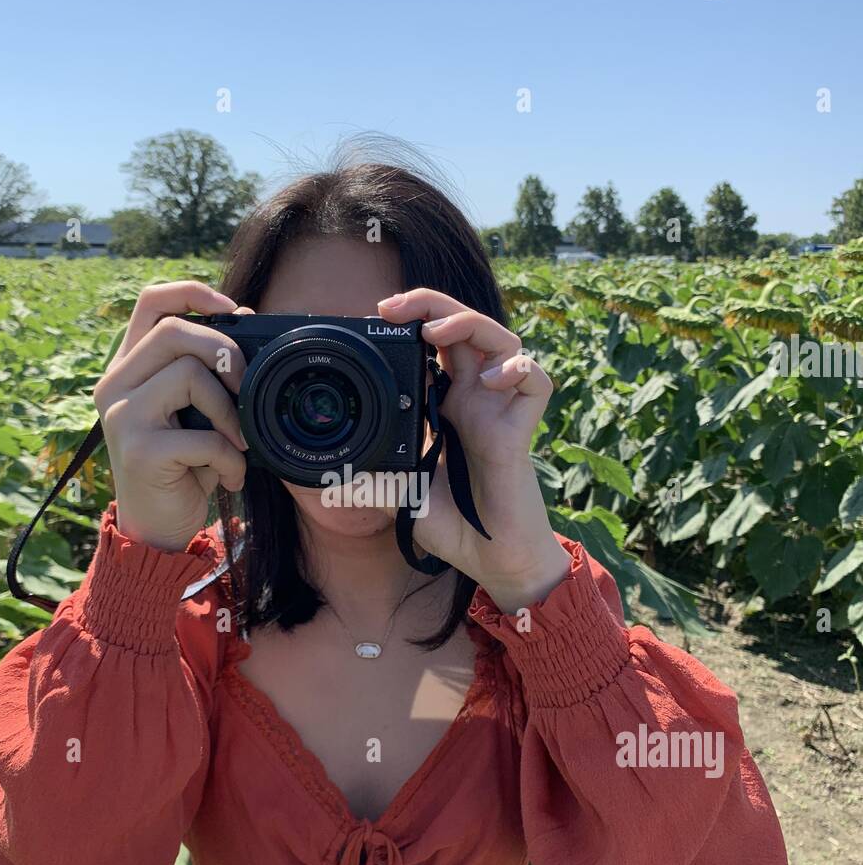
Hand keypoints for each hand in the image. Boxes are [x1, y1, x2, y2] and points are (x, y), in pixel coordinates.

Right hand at [93, 281, 252, 551]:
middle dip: (226, 354)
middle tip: (247, 390)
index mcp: (128, 366)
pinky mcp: (139, 450)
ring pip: (191, 376)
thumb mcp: (193, 411)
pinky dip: (231, 458)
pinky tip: (230, 476)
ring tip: (237, 444)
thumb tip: (245, 318)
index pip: (150, 302)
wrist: (157, 528)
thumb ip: (205, 370)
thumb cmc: (182, 466)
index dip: (193, 293)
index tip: (233, 309)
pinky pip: (204, 436)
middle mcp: (115, 384)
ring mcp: (122, 416)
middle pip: (174, 331)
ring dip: (232, 413)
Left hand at [376, 289, 571, 612]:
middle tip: (395, 307)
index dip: (413, 322)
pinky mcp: (521, 429)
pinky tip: (492, 380)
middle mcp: (475, 399)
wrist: (491, 560)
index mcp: (447, 405)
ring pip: (501, 340)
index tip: (378, 319)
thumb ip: (373, 481)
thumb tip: (329, 479)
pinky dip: (518, 369)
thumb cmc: (455, 527)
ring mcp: (500, 411)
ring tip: (436, 332)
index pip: (435, 344)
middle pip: (464, 327)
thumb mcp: (401, 496)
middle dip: (432, 304)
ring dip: (469, 323)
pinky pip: (536, 382)